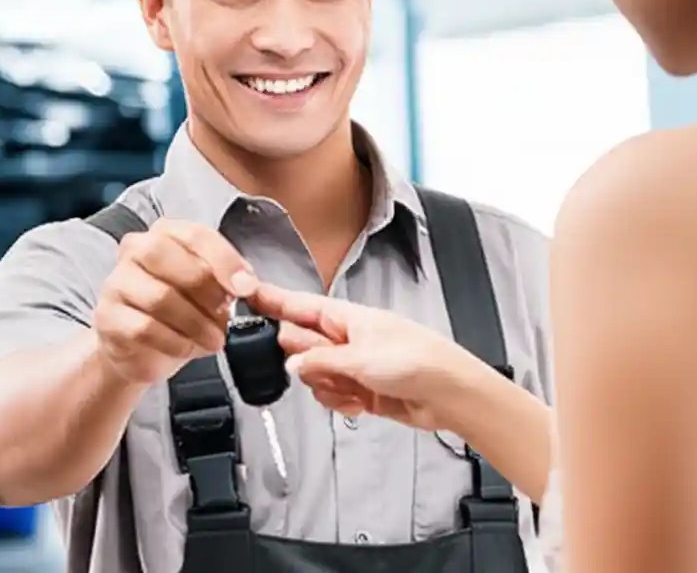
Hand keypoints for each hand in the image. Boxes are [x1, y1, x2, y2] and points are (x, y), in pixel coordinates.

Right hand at [93, 218, 257, 385]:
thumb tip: (251, 287)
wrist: (141, 350)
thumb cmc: (180, 313)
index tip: (247, 288)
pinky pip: (145, 328)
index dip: (224, 260)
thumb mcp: (212, 293)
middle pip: (166, 254)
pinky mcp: (107, 318)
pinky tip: (188, 348)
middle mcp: (135, 250)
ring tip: (214, 340)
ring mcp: (116, 283)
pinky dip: (176, 343)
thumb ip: (233, 285)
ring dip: (196, 323)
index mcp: (166, 234)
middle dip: (205, 288)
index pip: (195, 234)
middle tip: (226, 316)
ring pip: (159, 296)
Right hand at [250, 283, 481, 431]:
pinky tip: (358, 402)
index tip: (247, 293)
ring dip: (325, 385)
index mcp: (347, 317)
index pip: (299, 305)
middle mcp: (348, 338)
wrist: (449, 394)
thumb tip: (292, 361)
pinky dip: (339, 401)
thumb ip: (319, 361)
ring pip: (314, 374)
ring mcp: (354, 364)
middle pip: (302, 343)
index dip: (273, 301)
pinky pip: (331, 394)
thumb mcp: (359, 357)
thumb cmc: (418, 361)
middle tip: (325, 364)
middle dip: (306, 358)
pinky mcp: (361, 388)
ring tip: (351, 387)